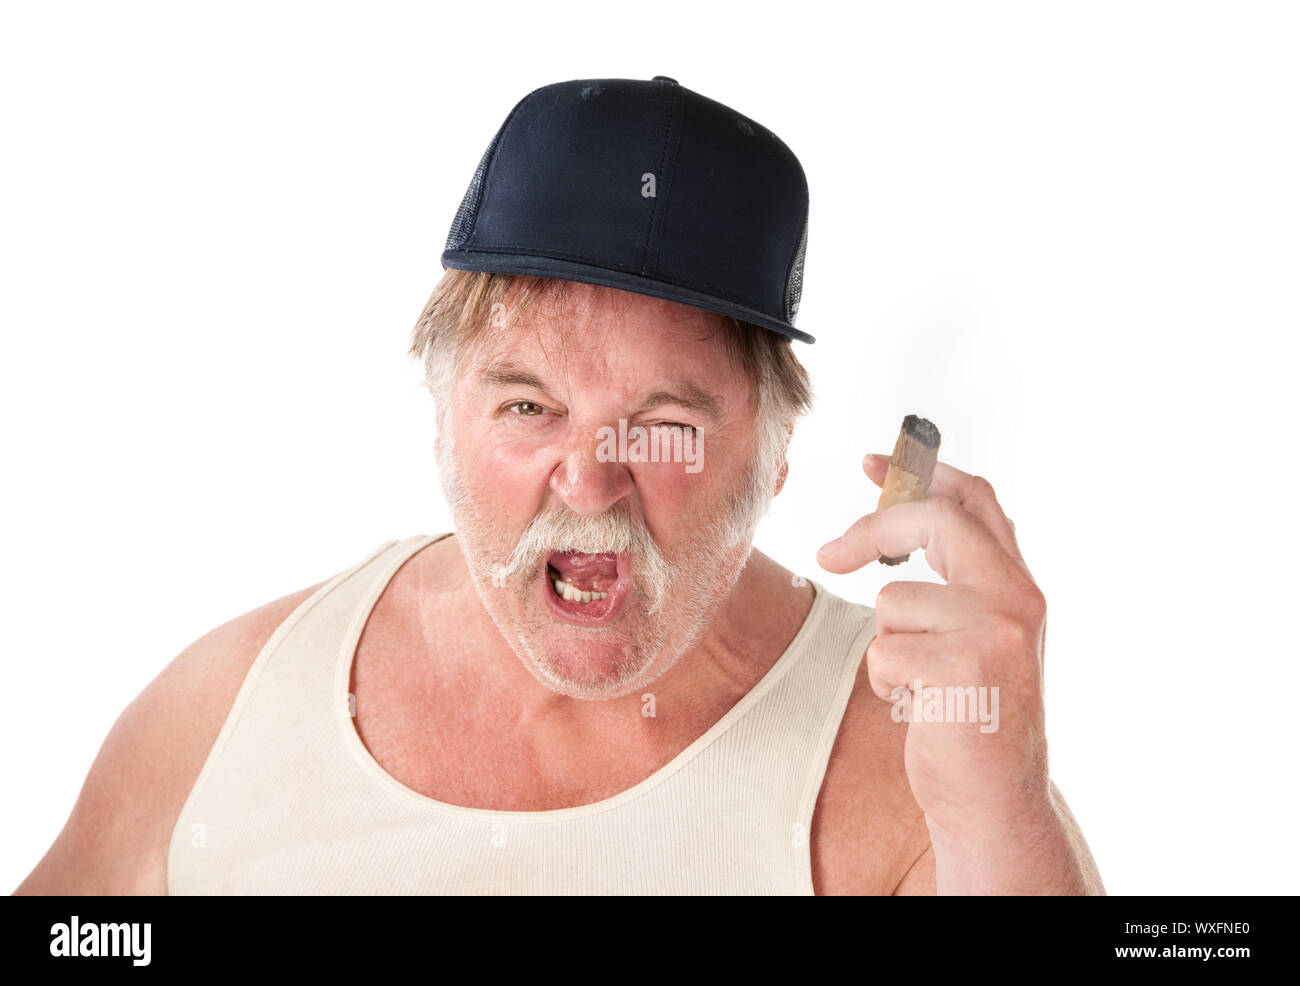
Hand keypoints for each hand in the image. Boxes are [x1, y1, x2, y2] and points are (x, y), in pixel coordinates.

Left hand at [816, 452, 1052, 840]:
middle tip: (829, 556)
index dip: (922, 472)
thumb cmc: (972, 718)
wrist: (995, 800)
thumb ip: (958, 581)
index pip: (977, 501)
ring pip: (893, 601)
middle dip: (872, 530)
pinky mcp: (966, 669)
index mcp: (1019, 586)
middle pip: (934, 520)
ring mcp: (997, 632)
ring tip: (921, 685)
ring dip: (888, 648)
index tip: (871, 463)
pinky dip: (886, 683)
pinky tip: (920, 709)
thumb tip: (906, 520)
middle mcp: (1018, 599)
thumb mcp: (978, 637)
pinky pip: (884, 651)